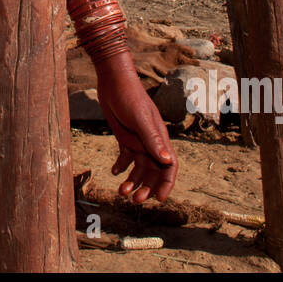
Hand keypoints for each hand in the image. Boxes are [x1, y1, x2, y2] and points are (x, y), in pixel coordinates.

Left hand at [94, 54, 177, 202]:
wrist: (113, 80)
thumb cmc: (130, 97)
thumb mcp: (140, 120)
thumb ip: (153, 140)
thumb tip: (168, 162)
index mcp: (160, 139)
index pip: (169, 167)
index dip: (166, 184)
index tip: (159, 200)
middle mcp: (151, 142)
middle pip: (154, 172)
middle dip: (147, 188)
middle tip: (135, 200)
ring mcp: (138, 140)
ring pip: (139, 168)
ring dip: (133, 181)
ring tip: (121, 192)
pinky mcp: (125, 136)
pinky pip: (126, 157)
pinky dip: (121, 166)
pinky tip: (113, 171)